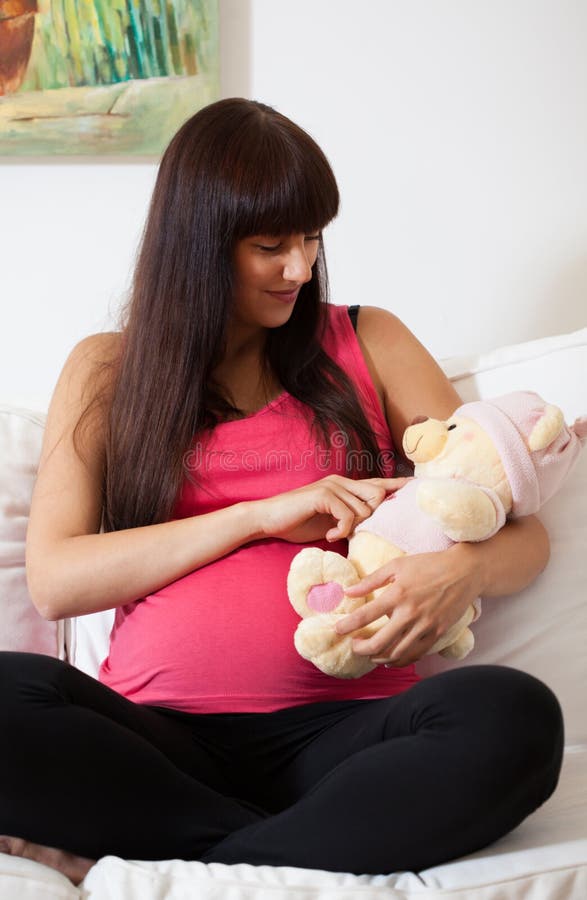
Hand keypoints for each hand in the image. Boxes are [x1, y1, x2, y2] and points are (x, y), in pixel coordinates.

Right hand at [255, 475, 411, 543]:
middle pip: (377, 494)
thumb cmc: (298, 522)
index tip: (416, 486)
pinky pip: (348, 514)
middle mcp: (341, 481)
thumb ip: (349, 520)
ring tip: (337, 535)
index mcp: (345, 486)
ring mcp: (332, 486)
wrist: (268, 519)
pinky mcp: (323, 494)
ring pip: (364, 508)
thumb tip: (370, 530)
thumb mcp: (330, 522)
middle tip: (356, 530)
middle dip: (376, 515)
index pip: (377, 483)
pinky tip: (332, 536)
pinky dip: (343, 530)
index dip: (397, 486)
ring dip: (354, 527)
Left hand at [334, 543, 484, 666]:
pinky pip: (416, 654)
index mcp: (397, 594)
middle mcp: (410, 613)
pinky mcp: (438, 633)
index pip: (365, 615)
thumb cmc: (429, 564)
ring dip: (379, 658)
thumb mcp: (397, 565)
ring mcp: (426, 626)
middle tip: (354, 646)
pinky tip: (391, 659)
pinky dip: (400, 660)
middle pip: (379, 642)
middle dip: (361, 649)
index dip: (347, 626)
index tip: (337, 630)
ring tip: (370, 654)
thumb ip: (371, 580)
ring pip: (397, 653)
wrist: (465, 571)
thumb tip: (348, 591)